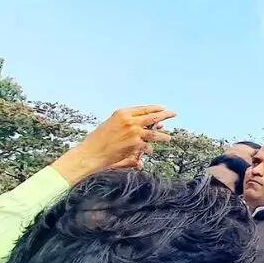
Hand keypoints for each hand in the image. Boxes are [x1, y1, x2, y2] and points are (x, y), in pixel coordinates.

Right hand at [51, 105, 175, 183]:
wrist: (89, 154)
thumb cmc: (97, 140)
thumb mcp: (110, 124)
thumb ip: (126, 122)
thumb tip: (142, 124)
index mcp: (122, 113)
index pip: (144, 108)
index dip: (155, 108)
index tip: (162, 108)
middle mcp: (129, 120)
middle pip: (153, 116)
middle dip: (165, 115)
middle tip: (173, 113)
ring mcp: (133, 131)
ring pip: (154, 133)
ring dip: (162, 136)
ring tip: (169, 138)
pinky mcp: (135, 144)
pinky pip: (148, 146)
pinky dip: (149, 149)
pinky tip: (150, 152)